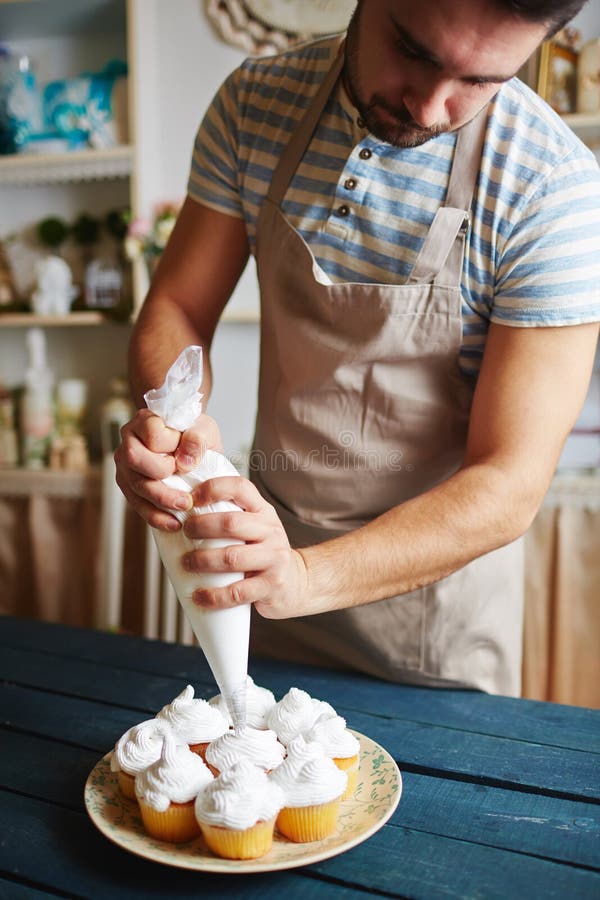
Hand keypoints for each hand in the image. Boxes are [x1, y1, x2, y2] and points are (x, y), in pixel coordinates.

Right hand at [114, 410, 221, 529]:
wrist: (191, 447)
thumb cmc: (194, 435)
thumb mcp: (204, 429)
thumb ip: (197, 438)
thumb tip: (184, 462)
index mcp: (145, 421)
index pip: (151, 432)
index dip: (170, 443)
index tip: (184, 449)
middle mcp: (128, 442)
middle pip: (133, 458)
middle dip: (160, 472)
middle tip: (184, 475)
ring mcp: (126, 467)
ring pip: (135, 486)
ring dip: (162, 499)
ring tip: (185, 506)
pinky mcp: (130, 489)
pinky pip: (138, 506)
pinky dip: (156, 516)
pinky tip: (173, 523)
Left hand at [182, 476, 312, 618]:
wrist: (294, 583)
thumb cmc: (262, 552)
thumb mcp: (254, 527)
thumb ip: (230, 517)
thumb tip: (181, 511)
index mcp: (263, 511)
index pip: (240, 488)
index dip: (213, 489)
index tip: (189, 500)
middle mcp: (271, 530)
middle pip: (231, 523)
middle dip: (201, 527)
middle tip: (184, 532)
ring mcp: (274, 558)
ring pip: (232, 557)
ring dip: (202, 561)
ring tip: (187, 563)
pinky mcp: (271, 586)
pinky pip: (237, 592)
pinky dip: (213, 595)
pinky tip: (199, 596)